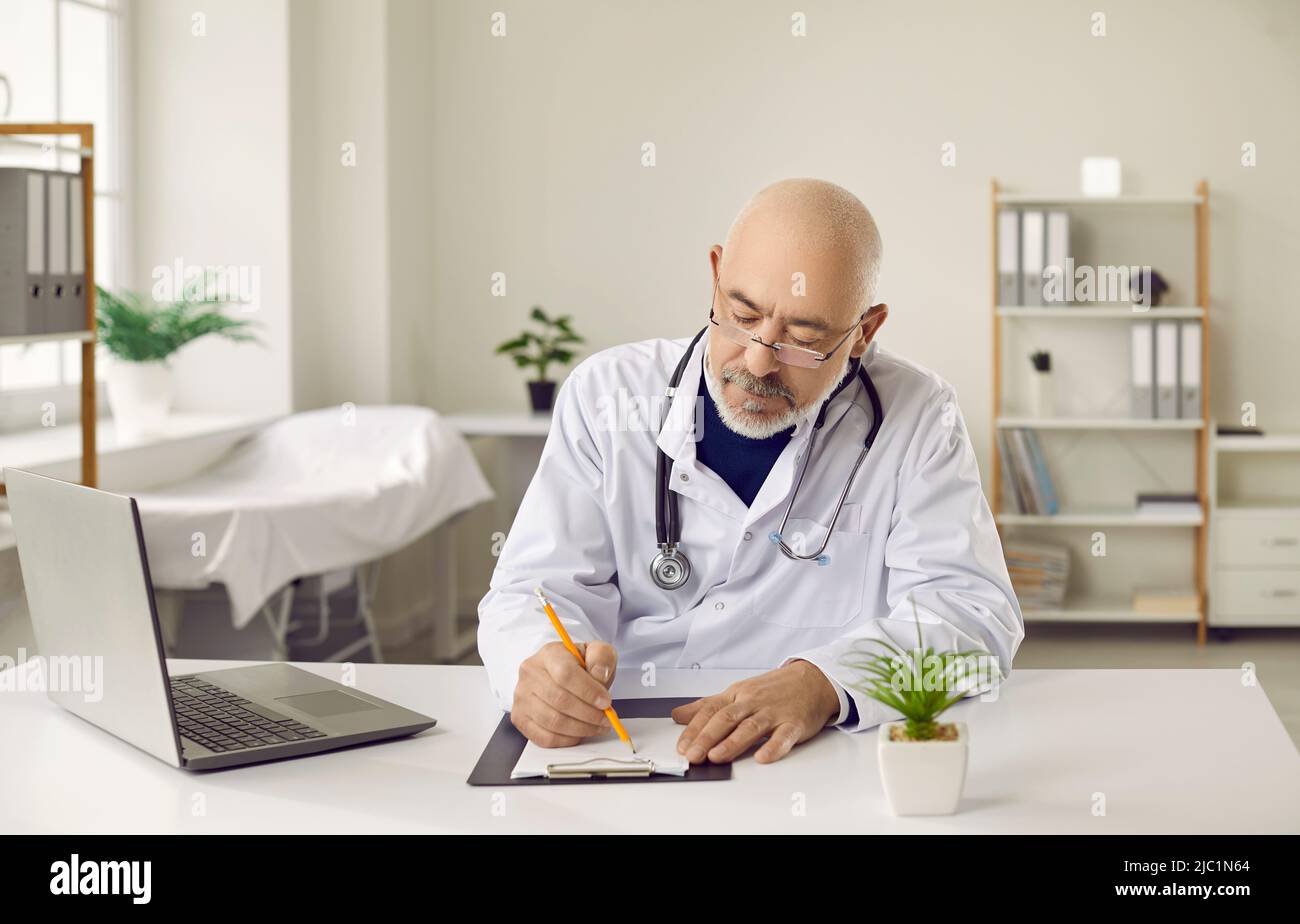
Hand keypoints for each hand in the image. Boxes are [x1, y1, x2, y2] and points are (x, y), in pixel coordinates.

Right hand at [511, 640, 618, 747]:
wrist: (561, 676)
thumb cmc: (580, 667)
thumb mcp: (597, 653)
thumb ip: (602, 657)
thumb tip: (600, 674)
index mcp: (549, 653)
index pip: (566, 673)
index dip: (589, 691)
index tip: (606, 702)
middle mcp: (530, 673)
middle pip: (559, 699)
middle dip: (588, 713)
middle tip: (606, 718)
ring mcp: (521, 697)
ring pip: (553, 721)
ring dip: (581, 728)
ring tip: (597, 726)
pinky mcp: (520, 718)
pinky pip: (545, 737)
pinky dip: (567, 740)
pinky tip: (580, 733)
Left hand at [671, 659, 839, 763]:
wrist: (812, 680)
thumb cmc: (773, 689)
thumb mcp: (737, 692)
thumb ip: (708, 706)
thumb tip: (678, 715)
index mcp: (736, 695)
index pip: (710, 711)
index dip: (694, 729)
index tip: (681, 746)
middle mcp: (752, 702)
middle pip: (726, 719)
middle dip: (707, 738)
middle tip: (692, 756)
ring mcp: (774, 713)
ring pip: (750, 727)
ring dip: (732, 743)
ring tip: (716, 757)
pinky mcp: (794, 724)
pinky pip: (783, 736)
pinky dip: (773, 747)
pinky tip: (763, 757)